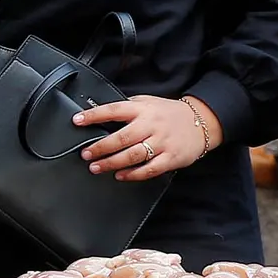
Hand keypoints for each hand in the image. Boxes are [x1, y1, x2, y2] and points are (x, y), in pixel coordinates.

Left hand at [73, 95, 222, 181]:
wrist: (201, 123)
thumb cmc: (169, 113)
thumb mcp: (148, 102)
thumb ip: (128, 107)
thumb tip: (102, 112)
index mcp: (142, 110)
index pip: (114, 110)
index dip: (94, 115)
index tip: (77, 120)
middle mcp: (150, 125)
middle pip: (121, 137)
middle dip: (100, 147)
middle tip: (85, 154)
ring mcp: (161, 143)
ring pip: (133, 155)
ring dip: (112, 163)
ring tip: (96, 167)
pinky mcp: (170, 158)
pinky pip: (149, 169)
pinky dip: (133, 174)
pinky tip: (120, 176)